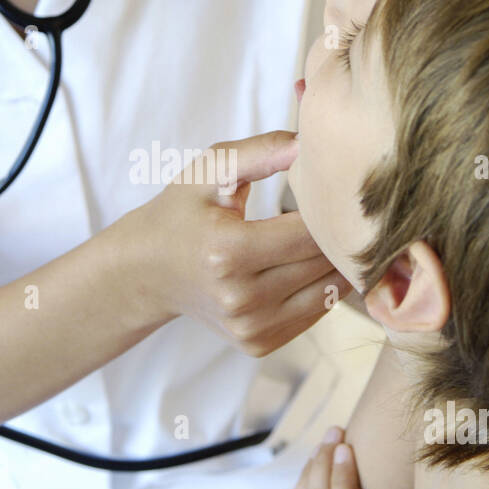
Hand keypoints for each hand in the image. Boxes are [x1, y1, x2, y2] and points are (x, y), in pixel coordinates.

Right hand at [129, 130, 352, 356]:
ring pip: (328, 290)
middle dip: (338, 234)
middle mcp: (240, 298)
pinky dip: (322, 286)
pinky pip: (315, 312)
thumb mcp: (209, 170)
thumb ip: (261, 151)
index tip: (333, 188)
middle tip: (341, 210)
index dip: (328, 208)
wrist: (147, 270)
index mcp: (228, 252)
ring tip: (331, 234)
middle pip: (323, 262)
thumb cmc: (181, 212)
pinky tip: (309, 262)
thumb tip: (309, 144)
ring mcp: (250, 328)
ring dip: (337, 261)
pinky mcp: (258, 344)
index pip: (309, 231)